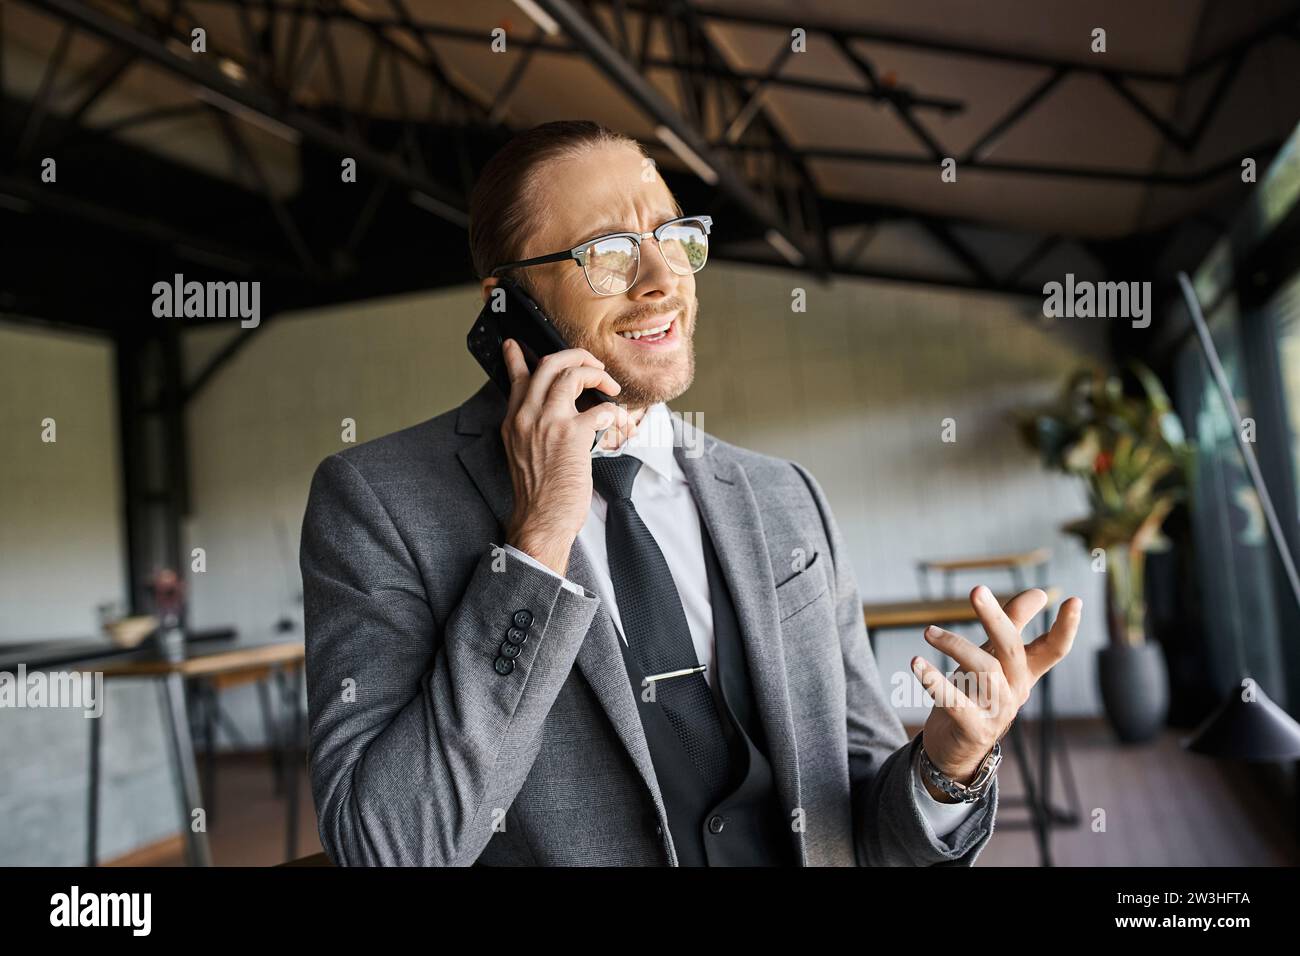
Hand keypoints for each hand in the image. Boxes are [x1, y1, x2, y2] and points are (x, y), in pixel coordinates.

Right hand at [500, 339, 630, 575]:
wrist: (540, 520)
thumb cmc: (539, 494)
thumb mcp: (524, 454)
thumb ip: (533, 430)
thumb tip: (555, 415)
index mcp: (514, 421)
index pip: (516, 378)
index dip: (517, 357)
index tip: (515, 344)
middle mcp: (527, 416)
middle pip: (549, 364)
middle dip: (576, 357)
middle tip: (593, 366)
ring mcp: (548, 423)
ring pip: (572, 374)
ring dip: (597, 375)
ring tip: (610, 387)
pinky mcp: (571, 435)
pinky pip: (601, 409)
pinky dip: (615, 413)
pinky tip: (618, 424)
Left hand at [912, 586, 1080, 798]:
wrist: (954, 748)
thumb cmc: (975, 694)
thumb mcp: (993, 658)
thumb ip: (1012, 624)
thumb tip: (1038, 593)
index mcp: (1024, 673)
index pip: (1053, 650)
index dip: (1066, 628)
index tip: (1075, 600)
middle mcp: (1016, 691)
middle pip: (1012, 650)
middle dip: (996, 618)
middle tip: (977, 589)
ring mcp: (997, 712)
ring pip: (984, 670)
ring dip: (955, 645)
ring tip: (928, 632)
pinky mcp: (974, 729)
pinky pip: (955, 702)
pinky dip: (934, 681)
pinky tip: (916, 663)